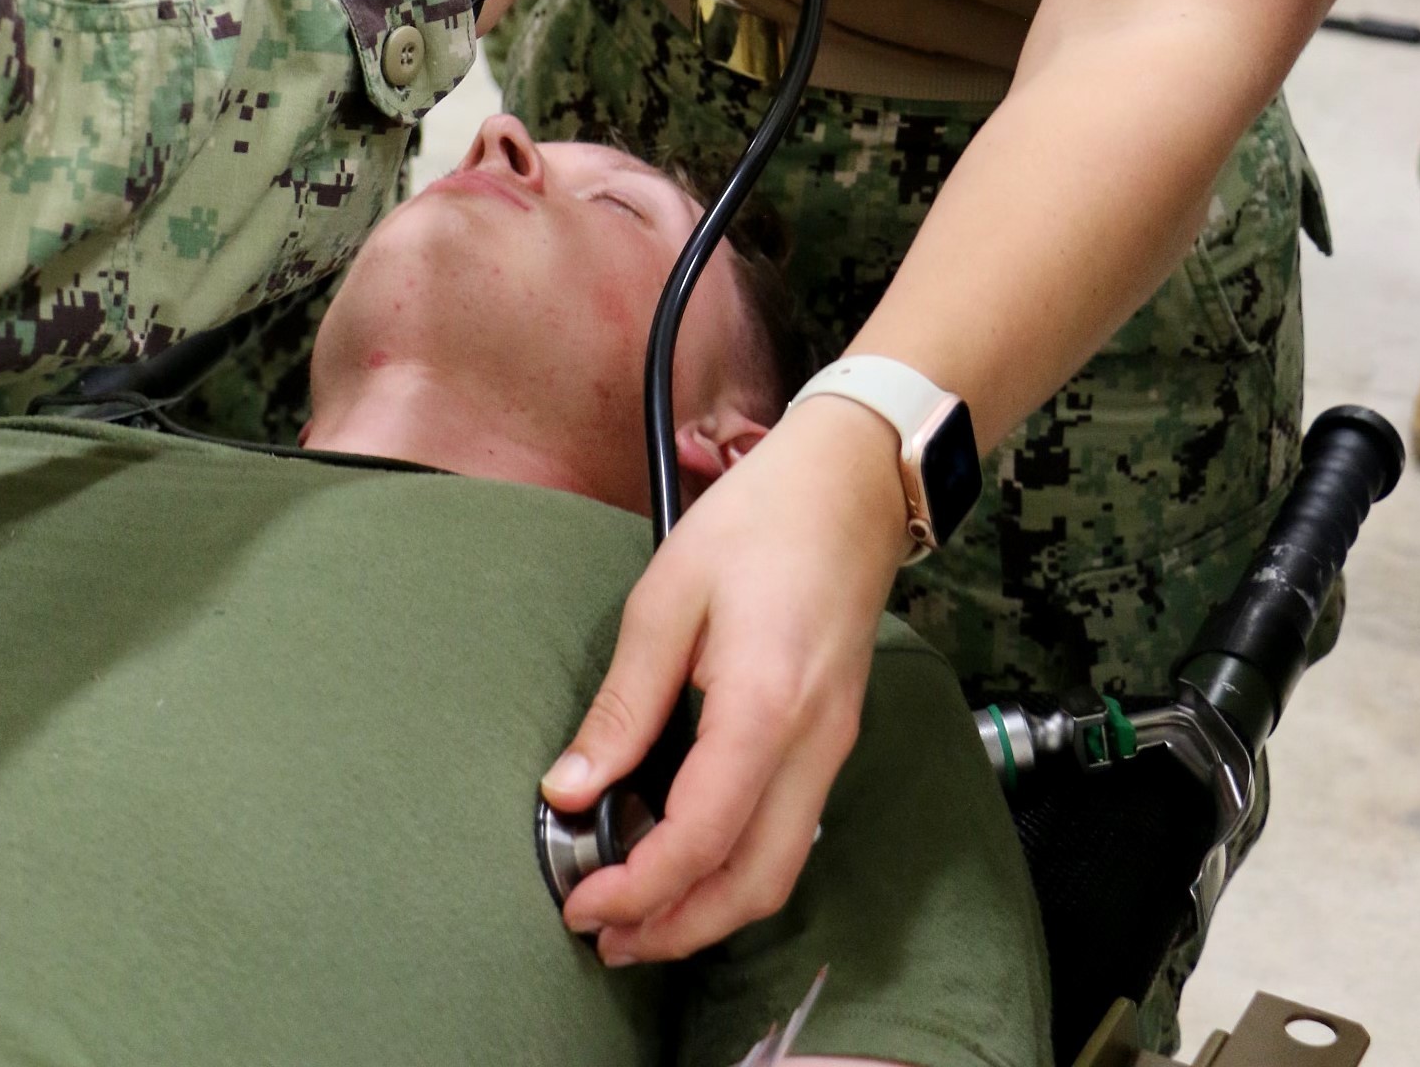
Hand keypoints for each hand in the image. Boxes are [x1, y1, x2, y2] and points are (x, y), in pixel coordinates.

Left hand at [541, 394, 909, 961]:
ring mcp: (834, 747)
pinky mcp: (835, 738)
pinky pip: (791, 832)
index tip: (578, 901)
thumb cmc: (755, 522)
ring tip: (638, 914)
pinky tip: (686, 855)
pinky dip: (737, 867)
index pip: (700, 837)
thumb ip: (623, 703)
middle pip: (754, 884)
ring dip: (710, 909)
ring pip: (780, 869)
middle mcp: (812, 745)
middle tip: (604, 936)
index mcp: (764, 708)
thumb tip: (569, 789)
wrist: (849, 482)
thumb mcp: (667, 597)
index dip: (637, 888)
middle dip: (677, 929)